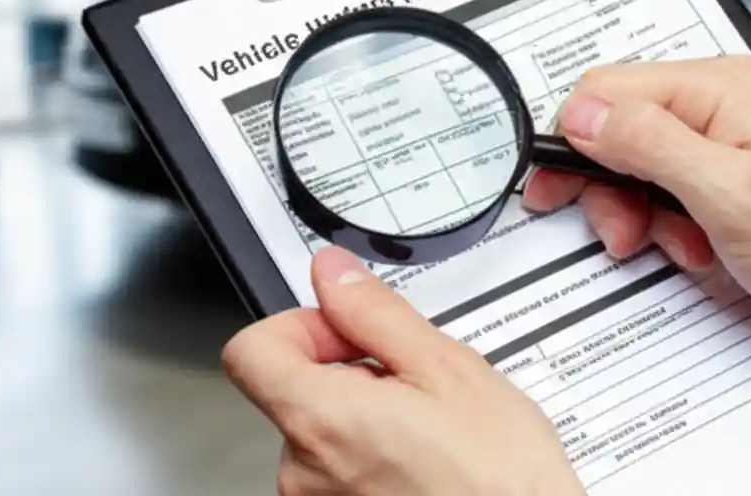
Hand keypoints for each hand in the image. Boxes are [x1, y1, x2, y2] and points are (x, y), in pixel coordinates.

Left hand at [222, 247, 585, 495]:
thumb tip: (333, 275)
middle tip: (414, 384)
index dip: (300, 326)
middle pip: (293, 390)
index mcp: (322, 420)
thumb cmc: (499, 476)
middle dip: (350, 373)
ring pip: (322, 433)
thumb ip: (375, 312)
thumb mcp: (446, 368)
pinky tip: (422, 460)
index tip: (347, 332)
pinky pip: (338, 473)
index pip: (251, 351)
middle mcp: (304, 473)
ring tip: (428, 429)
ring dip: (366, 419)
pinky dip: (373, 457)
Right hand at [522, 56, 750, 350]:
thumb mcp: (724, 193)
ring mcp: (720, 140)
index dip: (573, 142)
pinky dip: (669, 229)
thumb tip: (584, 113)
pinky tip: (700, 249)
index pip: (606, 90)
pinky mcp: (723, 177)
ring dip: (643, 216)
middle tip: (624, 230)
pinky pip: (664, 194)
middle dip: (611, 188)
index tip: (558, 189)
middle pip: (615, 129)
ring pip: (634, 167)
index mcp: (716, 88)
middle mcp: (716, 103)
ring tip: (681, 244)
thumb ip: (648, 143)